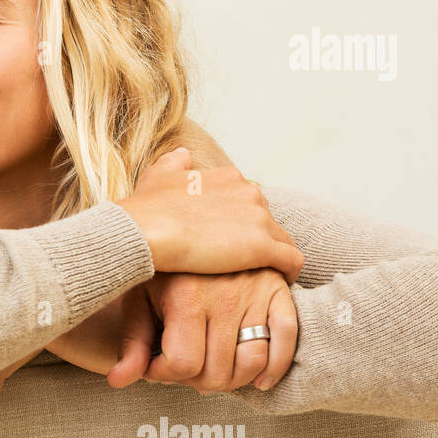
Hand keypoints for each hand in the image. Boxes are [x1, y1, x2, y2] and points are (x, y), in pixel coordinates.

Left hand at [107, 268, 298, 393]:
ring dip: (234, 380)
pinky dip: (276, 365)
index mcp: (186, 297)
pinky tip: (259, 380)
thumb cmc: (160, 270)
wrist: (187, 225)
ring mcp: (254, 292)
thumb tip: (118, 382)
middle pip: (218, 370)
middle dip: (196, 381)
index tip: (156, 368)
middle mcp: (224, 296)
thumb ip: (132, 345)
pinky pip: (287, 336)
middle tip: (185, 371)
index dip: (165, 376)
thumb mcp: (139, 301)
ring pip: (253, 361)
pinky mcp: (277, 289)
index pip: (184, 364)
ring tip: (213, 372)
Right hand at [117, 148, 304, 283]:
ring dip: (274, 257)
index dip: (240, 222)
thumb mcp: (158, 176)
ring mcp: (258, 219)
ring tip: (262, 277)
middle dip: (257, 239)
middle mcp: (249, 192)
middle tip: (239, 262)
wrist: (145, 230)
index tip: (229, 240)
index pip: (248, 201)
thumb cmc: (146, 209)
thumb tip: (183, 153)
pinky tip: (280, 283)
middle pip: (267, 220)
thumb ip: (174, 163)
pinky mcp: (262, 247)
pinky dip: (290, 272)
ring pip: (282, 240)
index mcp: (229, 177)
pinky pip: (292, 261)